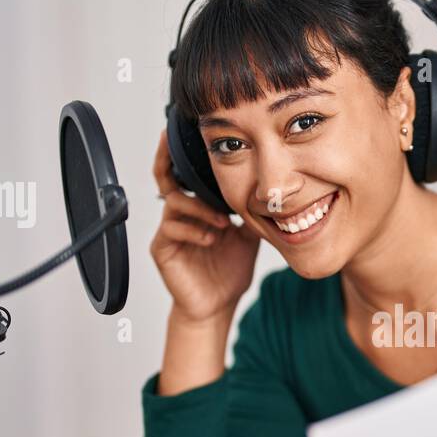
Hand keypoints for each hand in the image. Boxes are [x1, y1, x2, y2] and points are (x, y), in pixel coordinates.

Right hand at [150, 128, 260, 322]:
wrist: (218, 303)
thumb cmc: (230, 269)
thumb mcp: (248, 234)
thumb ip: (253, 211)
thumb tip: (274, 191)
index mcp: (197, 207)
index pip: (186, 174)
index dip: (183, 153)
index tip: (191, 132)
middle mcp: (179, 214)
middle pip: (165, 178)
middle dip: (168, 158)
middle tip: (173, 141)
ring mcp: (169, 231)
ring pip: (174, 203)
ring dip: (200, 208)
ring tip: (223, 221)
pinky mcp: (163, 249)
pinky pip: (172, 230)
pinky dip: (195, 230)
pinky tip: (212, 238)